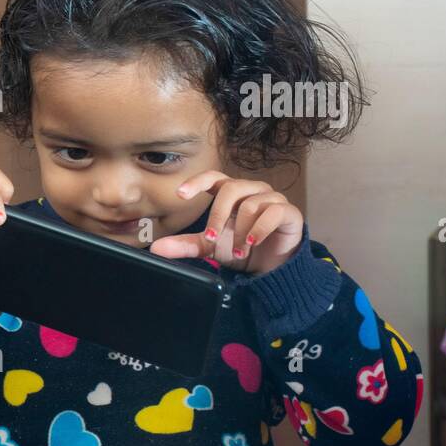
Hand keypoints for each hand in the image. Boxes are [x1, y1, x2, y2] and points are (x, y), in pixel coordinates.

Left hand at [148, 171, 303, 274]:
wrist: (272, 267)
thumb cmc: (242, 248)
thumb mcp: (210, 247)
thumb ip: (186, 244)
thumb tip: (156, 248)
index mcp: (231, 193)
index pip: (213, 178)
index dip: (197, 182)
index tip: (180, 194)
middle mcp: (251, 191)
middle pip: (230, 189)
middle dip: (218, 216)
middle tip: (212, 238)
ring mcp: (272, 199)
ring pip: (251, 204)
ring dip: (240, 232)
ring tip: (239, 250)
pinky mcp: (288, 211)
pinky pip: (273, 212)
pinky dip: (259, 230)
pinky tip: (252, 243)